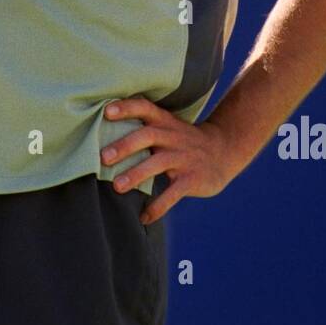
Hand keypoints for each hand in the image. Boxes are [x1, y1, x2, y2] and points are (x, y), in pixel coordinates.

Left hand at [101, 96, 234, 223]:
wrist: (224, 150)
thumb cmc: (183, 140)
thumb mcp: (168, 126)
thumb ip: (143, 127)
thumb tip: (101, 135)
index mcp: (165, 122)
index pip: (145, 107)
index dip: (126, 107)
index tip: (106, 111)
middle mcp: (173, 136)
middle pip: (148, 135)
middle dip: (125, 146)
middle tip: (103, 158)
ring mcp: (184, 158)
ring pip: (158, 163)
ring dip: (136, 174)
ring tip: (117, 187)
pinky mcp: (192, 179)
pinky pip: (173, 194)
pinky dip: (158, 206)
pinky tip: (144, 217)